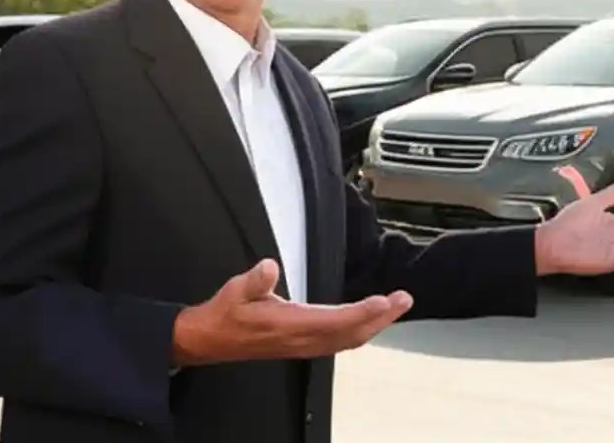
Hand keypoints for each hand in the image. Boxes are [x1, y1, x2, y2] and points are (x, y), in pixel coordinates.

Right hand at [171, 258, 412, 365]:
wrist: (209, 341)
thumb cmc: (224, 315)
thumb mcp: (234, 291)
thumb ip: (254, 280)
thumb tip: (269, 266)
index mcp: (288, 325)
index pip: (333, 320)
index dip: (361, 313)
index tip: (383, 301)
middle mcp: (300, 340)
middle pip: (350, 333)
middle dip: (380, 318)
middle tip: (404, 300)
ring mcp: (303, 346)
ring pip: (348, 340)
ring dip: (375, 325)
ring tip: (395, 308)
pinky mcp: (302, 347)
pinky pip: (339, 343)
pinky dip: (360, 332)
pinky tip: (369, 323)